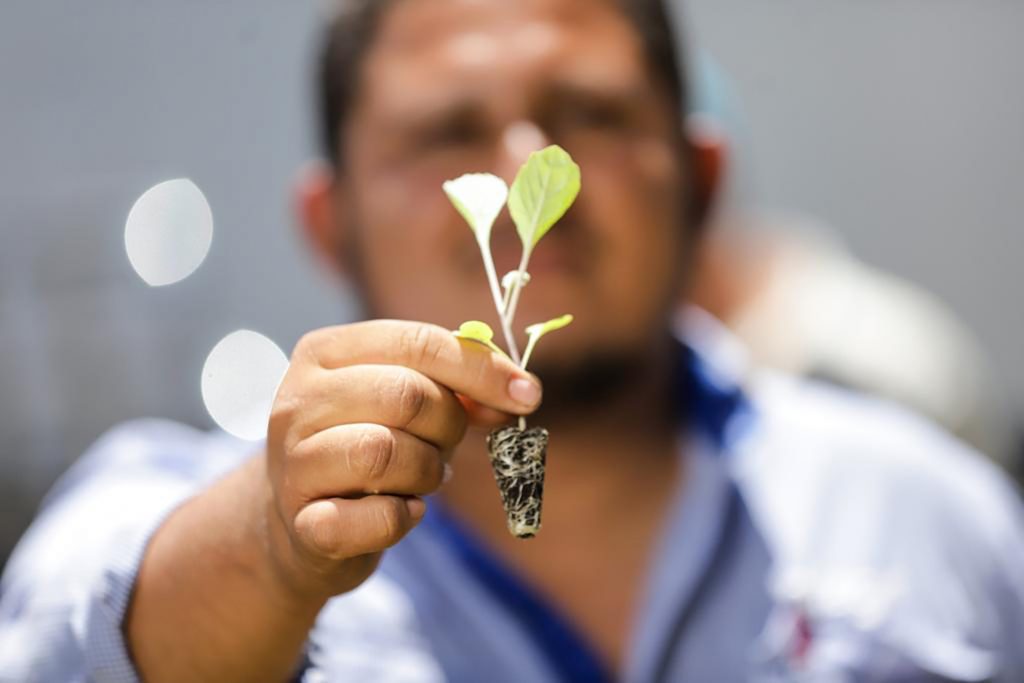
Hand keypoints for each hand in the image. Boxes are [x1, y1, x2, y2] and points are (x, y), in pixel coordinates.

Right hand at [263, 320, 541, 601]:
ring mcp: (292, 463)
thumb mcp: (404, 403)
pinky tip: (401, 512)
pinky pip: (378, 517)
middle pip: (405, 395)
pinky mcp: (302, 524)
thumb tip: (521, 391)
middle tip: (446, 447)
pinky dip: (404, 518)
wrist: (302, 528)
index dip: (480, 368)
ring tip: (419, 479)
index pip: (416, 342)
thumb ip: (457, 386)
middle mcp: (297, 399)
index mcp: (325, 352)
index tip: (529, 395)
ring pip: (384, 452)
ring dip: (426, 471)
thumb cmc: (367, 448)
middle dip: (448, 426)